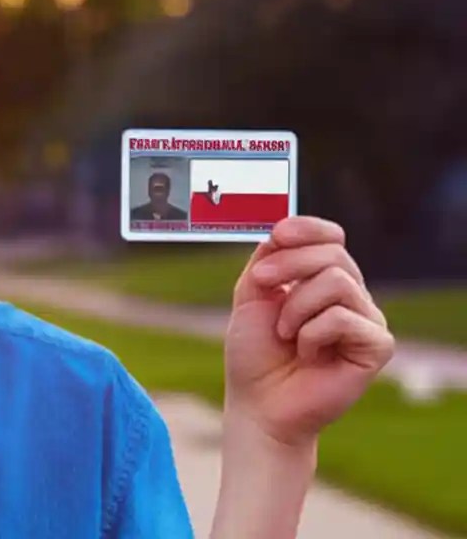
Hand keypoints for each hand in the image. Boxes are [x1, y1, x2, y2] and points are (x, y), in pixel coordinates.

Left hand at [223, 216, 394, 447]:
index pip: (331, 237)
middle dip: (289, 264)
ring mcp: (367, 320)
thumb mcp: (251, 295)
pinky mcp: (376, 347)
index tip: (277, 233)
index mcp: (323, 279)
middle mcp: (351, 295)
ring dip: (296, 307)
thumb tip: (281, 226)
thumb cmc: (255, 352)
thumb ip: (266, 259)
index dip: (307, 229)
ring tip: (286, 334)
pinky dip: (312, 334)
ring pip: (338, 282)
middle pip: (334, 254)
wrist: (257, 401)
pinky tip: (307, 354)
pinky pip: (344, 318)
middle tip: (262, 284)